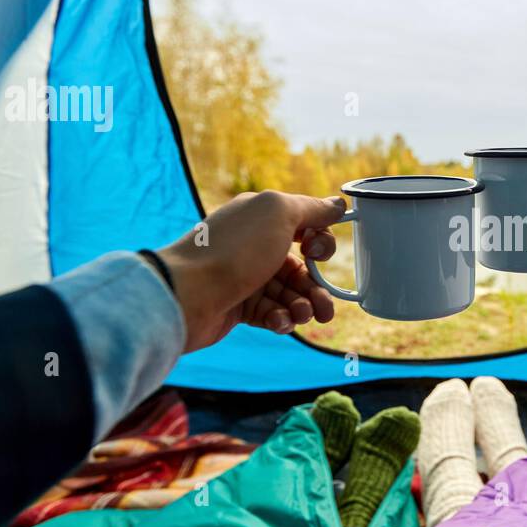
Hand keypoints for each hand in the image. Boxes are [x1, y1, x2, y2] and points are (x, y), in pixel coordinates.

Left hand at [156, 191, 346, 352]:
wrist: (187, 294)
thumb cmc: (234, 250)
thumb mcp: (278, 213)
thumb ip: (312, 208)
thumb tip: (338, 204)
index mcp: (262, 218)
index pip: (305, 228)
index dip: (320, 242)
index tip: (318, 252)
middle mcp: (254, 245)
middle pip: (300, 268)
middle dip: (317, 288)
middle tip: (325, 307)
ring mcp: (246, 277)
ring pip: (289, 294)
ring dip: (302, 307)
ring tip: (302, 316)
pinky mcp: (238, 306)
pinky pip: (271, 313)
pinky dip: (280, 319)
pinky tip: (278, 322)